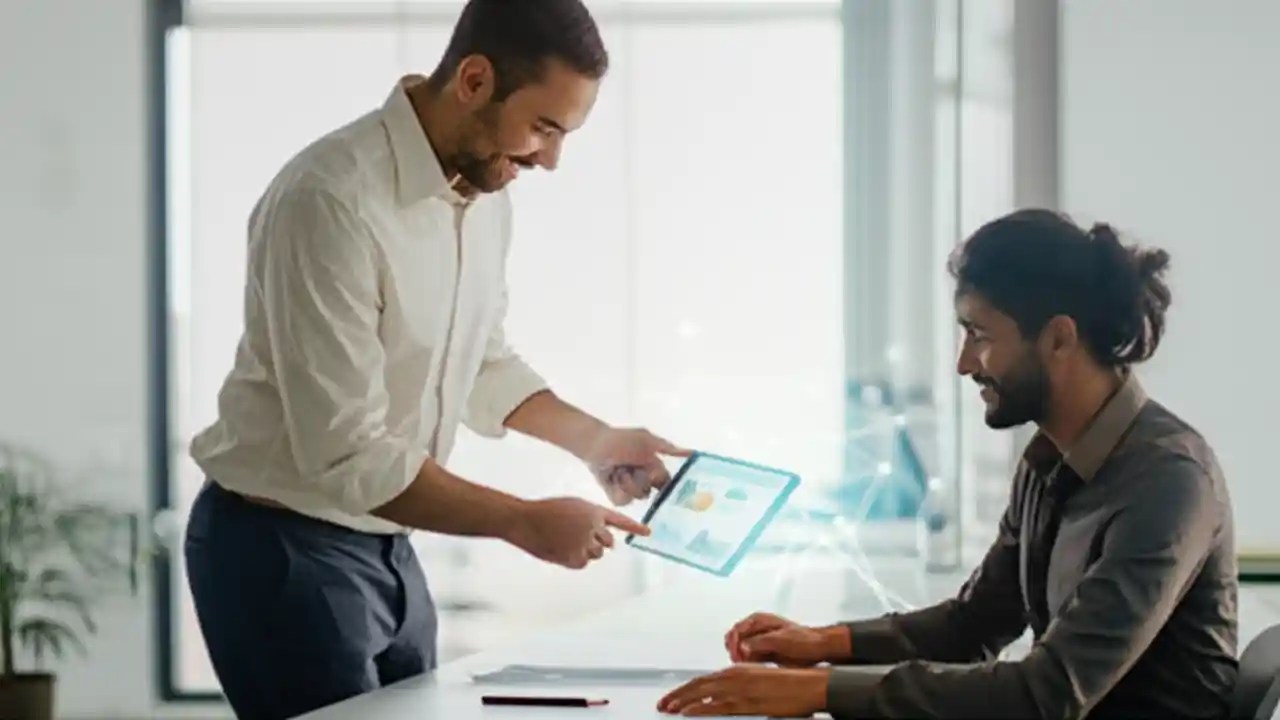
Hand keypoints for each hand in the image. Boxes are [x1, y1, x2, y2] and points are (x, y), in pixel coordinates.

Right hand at [505, 497, 649, 568]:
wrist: (526, 520)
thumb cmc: (545, 511)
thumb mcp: (573, 506)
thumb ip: (590, 518)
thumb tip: (600, 534)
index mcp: (594, 511)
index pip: (620, 521)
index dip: (635, 528)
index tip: (648, 533)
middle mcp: (594, 527)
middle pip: (609, 542)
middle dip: (598, 542)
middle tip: (578, 537)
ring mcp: (585, 542)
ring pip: (597, 554)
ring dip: (586, 551)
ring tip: (565, 541)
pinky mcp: (575, 556)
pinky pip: (583, 563)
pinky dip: (574, 560)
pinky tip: (561, 549)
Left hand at [583, 427, 690, 505]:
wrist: (595, 444)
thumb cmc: (622, 440)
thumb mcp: (647, 440)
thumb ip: (668, 448)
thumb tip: (693, 453)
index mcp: (655, 468)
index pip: (666, 481)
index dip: (661, 481)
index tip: (652, 474)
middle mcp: (646, 481)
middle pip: (652, 490)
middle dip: (641, 479)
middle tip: (630, 467)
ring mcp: (631, 490)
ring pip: (638, 496)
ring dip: (627, 482)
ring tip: (618, 470)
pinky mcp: (617, 496)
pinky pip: (623, 502)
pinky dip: (617, 490)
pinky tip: (611, 479)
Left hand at [657, 665, 829, 716]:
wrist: (807, 684)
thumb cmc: (787, 683)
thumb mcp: (757, 680)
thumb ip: (739, 687)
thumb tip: (724, 698)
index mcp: (736, 670)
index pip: (702, 681)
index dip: (684, 690)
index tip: (672, 697)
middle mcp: (733, 677)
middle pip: (696, 686)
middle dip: (676, 696)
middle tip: (662, 704)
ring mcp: (738, 690)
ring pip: (701, 694)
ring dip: (680, 702)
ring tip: (667, 708)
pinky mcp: (746, 703)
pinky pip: (715, 706)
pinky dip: (698, 708)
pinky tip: (686, 712)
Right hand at [724, 612, 848, 666]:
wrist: (818, 649)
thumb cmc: (804, 639)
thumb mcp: (780, 639)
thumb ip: (760, 642)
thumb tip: (743, 647)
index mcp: (758, 620)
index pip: (736, 630)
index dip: (734, 643)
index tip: (737, 654)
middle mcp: (757, 629)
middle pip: (735, 640)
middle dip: (735, 651)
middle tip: (739, 662)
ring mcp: (760, 641)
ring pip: (741, 650)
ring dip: (741, 659)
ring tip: (746, 667)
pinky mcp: (764, 652)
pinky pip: (749, 658)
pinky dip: (747, 664)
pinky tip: (752, 669)